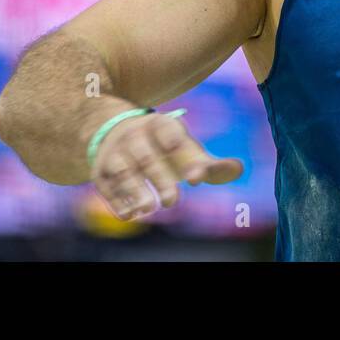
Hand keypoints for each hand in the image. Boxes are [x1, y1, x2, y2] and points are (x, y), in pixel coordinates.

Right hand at [90, 110, 243, 219]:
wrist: (115, 133)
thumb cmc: (162, 147)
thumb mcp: (185, 150)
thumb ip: (210, 164)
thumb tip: (238, 169)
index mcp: (160, 124)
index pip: (172, 135)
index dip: (184, 154)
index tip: (197, 177)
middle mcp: (135, 135)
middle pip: (147, 158)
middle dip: (160, 179)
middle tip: (172, 202)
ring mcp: (115, 152)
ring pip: (123, 171)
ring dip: (135, 190)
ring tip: (149, 208)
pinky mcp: (100, 170)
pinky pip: (105, 185)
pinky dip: (116, 200)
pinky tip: (129, 214)